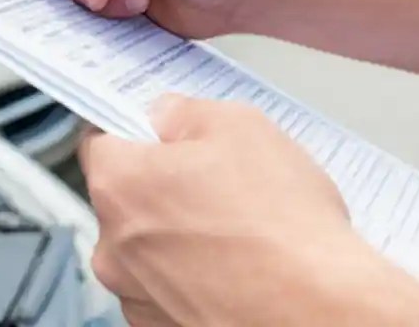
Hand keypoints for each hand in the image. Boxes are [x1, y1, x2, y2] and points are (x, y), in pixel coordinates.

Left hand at [81, 95, 418, 326]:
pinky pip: (168, 291)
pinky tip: (239, 274)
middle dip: (163, 189)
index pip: (99, 142)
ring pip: (147, 251)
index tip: (159, 134)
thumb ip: (187, 113)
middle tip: (218, 187)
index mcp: (118, 185)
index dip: (132, 132)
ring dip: (179, 240)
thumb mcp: (242, 128)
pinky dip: (195, 282)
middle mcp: (113, 247)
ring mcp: (135, 297)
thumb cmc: (283, 231)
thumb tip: (167, 116)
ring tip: (239, 237)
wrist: (319, 314)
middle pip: (125, 200)